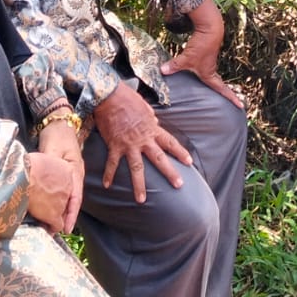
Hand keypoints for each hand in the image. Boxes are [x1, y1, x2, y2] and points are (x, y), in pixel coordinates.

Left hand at [35, 116, 85, 234]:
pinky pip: (60, 191)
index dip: (71, 214)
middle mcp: (74, 175)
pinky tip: (48, 208)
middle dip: (65, 217)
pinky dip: (56, 202)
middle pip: (72, 200)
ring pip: (66, 197)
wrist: (58, 122)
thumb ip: (51, 166)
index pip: (75, 197)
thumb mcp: (53, 150)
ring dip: (60, 211)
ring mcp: (69, 174)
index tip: (67, 229)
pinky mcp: (61, 172)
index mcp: (75, 171)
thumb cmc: (56, 135)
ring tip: (51, 225)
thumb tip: (46, 183)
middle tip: (56, 232)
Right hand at [93, 81, 191, 202]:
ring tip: (142, 200)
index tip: (189, 162)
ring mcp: (129, 145)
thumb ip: (151, 119)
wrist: (110, 96)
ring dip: (139, 185)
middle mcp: (143, 139)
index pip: (170, 142)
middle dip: (170, 172)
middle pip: (159, 159)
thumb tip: (154, 122)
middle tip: (179, 185)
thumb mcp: (145, 108)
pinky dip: (108, 174)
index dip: (180, 152)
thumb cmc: (128, 98)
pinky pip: (112, 163)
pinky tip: (107, 185)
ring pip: (136, 168)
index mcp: (152, 129)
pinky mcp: (115, 146)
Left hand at [161, 0, 244, 107]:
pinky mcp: (206, 54)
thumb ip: (175, 65)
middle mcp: (211, 69)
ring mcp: (209, 61)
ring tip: (216, 91)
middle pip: (219, 84)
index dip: (231, 98)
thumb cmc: (202, 45)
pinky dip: (205, 72)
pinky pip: (206, 66)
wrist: (210, 28)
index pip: (222, 89)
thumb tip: (162, 71)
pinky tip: (198, 72)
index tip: (241, 106)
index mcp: (209, 74)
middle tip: (234, 101)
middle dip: (225, 93)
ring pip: (212, 75)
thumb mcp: (187, 57)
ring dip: (215, 83)